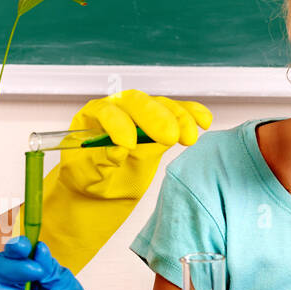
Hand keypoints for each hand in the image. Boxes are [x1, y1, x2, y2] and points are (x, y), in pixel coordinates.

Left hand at [63, 89, 211, 200]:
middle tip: (170, 137)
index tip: (128, 144)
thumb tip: (117, 150)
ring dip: (179, 118)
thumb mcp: (86, 175)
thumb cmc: (89, 178)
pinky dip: (192, 115)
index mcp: (92, 116)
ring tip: (190, 138)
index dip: (118, 125)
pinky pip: (177, 113)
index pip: (106, 112)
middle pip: (137, 103)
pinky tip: (204, 121)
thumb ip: (100, 161)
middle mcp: (117, 108)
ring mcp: (139, 114)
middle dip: (155, 118)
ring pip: (160, 106)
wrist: (101, 186)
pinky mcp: (159, 123)